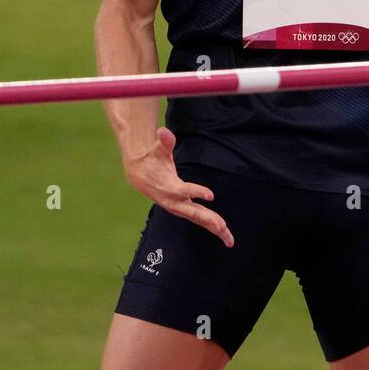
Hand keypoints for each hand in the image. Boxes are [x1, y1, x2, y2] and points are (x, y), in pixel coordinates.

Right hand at [124, 126, 233, 247]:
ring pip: (198, 220)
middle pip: (193, 212)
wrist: (139, 175)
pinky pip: (199, 220)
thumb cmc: (151, 160)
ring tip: (229, 238)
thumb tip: (162, 131)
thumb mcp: (157, 149)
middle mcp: (174, 200)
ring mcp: (179, 207)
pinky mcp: (183, 209)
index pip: (184, 191)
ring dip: (213, 228)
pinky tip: (225, 234)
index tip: (210, 195)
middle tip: (223, 226)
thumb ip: (164, 142)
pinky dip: (211, 227)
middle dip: (208, 219)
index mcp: (169, 186)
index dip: (196, 192)